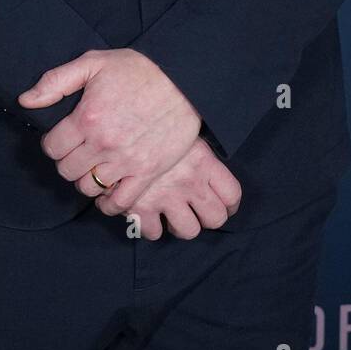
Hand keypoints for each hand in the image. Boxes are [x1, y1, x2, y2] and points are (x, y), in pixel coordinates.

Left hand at [18, 47, 200, 210]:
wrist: (184, 80)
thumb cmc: (138, 69)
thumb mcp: (94, 62)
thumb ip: (56, 81)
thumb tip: (26, 100)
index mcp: (87, 117)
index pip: (52, 148)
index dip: (53, 143)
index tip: (63, 138)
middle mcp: (103, 143)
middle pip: (67, 170)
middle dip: (68, 161)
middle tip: (79, 151)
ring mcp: (125, 161)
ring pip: (88, 188)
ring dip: (86, 179)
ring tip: (94, 166)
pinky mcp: (147, 172)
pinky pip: (119, 202)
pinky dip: (108, 203)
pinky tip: (108, 190)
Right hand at [96, 136, 242, 240]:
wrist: (118, 122)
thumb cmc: (150, 116)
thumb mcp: (182, 126)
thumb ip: (196, 147)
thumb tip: (204, 150)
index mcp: (204, 161)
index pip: (232, 194)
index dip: (230, 205)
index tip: (223, 206)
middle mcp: (190, 183)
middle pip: (216, 219)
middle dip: (206, 219)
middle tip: (195, 211)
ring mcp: (167, 197)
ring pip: (189, 231)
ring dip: (180, 225)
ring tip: (171, 214)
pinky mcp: (142, 208)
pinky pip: (154, 233)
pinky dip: (150, 227)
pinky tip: (147, 214)